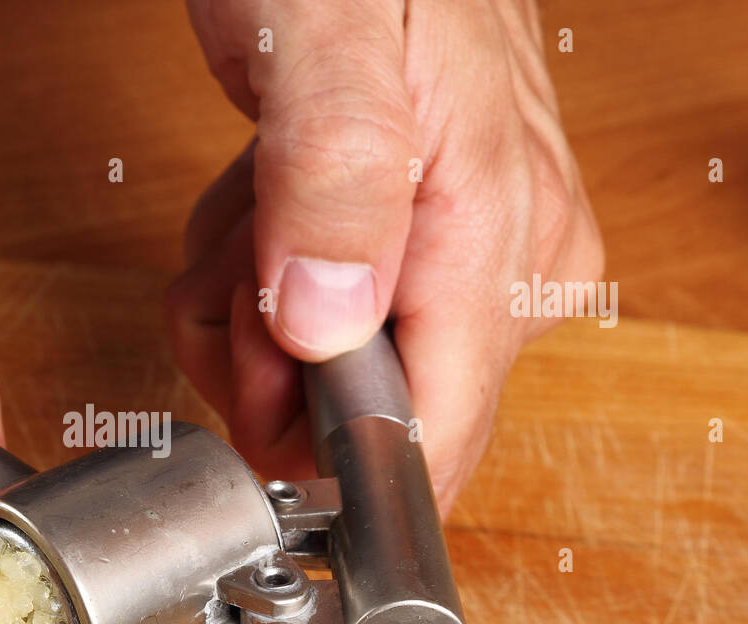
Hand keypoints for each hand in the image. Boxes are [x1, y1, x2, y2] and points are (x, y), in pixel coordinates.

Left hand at [167, 0, 603, 513]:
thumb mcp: (322, 39)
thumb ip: (332, 178)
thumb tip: (327, 328)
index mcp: (496, 240)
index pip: (435, 439)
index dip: (327, 458)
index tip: (256, 398)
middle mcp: (502, 268)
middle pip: (361, 419)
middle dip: (262, 359)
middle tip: (244, 251)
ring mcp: (462, 263)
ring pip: (319, 377)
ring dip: (246, 309)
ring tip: (256, 203)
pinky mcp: (415, 255)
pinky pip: (312, 328)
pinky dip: (253, 282)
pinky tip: (265, 204)